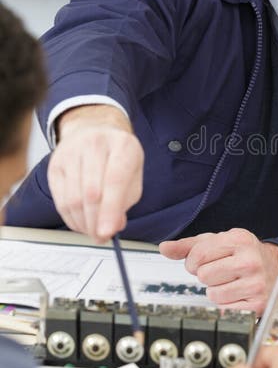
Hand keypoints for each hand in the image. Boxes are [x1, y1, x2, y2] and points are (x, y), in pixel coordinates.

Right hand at [47, 105, 143, 241]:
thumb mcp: (133, 174)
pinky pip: (60, 199)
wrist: (94, 130)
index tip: (108, 233)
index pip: (115, 180)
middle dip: (95, 222)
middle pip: (91, 193)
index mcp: (122, 145)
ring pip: (73, 198)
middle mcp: (95, 144)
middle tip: (101, 237)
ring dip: (83, 223)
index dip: (110, 210)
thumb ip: (125, 201)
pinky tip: (81, 222)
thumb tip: (112, 227)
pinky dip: (70, 217)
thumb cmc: (118, 157)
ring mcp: (71, 152)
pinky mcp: (55, 164)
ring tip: (93, 230)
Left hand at [159, 228, 277, 313]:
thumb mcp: (219, 242)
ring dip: (217, 291)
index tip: (203, 262)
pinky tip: (237, 294)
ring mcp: (255, 283)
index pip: (198, 254)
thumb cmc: (243, 254)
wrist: (276, 267)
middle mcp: (250, 260)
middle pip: (204, 275)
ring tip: (230, 283)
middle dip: (207, 276)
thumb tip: (165, 248)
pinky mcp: (258, 304)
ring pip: (213, 294)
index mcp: (239, 239)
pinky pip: (224, 309)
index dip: (193, 262)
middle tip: (221, 272)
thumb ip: (189, 245)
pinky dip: (227, 304)